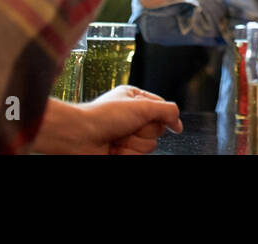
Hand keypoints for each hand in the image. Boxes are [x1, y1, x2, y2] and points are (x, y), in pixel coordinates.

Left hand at [32, 87, 182, 153]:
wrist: (78, 137)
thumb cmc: (102, 116)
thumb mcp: (141, 105)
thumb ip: (167, 111)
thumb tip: (178, 125)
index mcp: (135, 99)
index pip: (162, 109)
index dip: (159, 115)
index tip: (148, 116)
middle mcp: (132, 117)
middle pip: (158, 130)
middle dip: (143, 131)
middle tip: (126, 127)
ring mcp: (126, 136)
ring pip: (149, 146)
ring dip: (133, 144)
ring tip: (116, 139)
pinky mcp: (121, 152)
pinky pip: (138, 157)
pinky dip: (126, 154)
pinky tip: (113, 149)